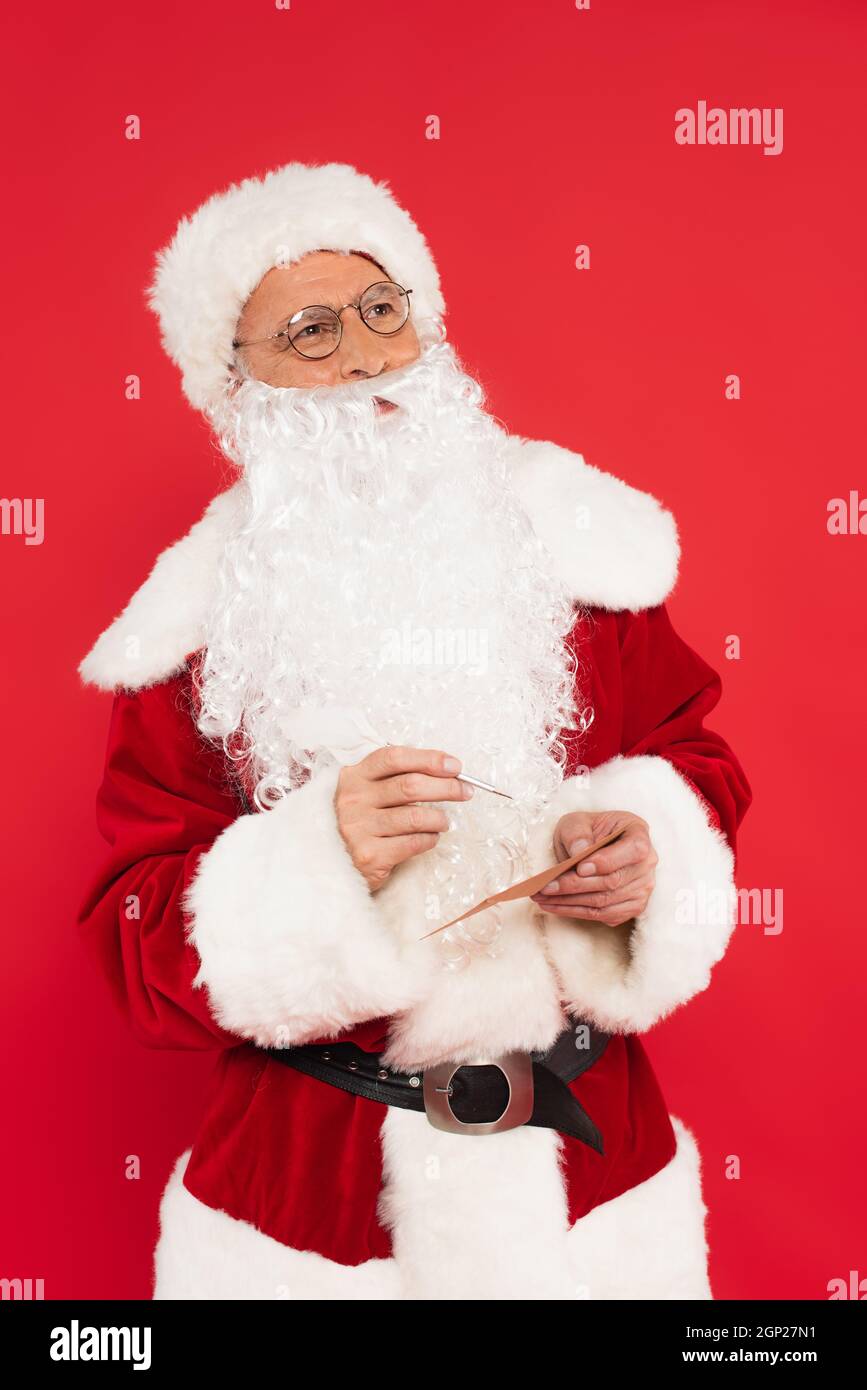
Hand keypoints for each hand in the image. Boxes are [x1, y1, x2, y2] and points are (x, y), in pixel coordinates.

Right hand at [334, 744, 473, 892]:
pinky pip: (413, 843)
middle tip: (465, 792)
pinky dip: (430, 839)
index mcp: (354, 776)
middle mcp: (353, 799)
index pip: (395, 758)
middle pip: (411, 786)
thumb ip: (395, 778)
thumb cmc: (358, 820)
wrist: (326, 861)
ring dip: (439, 818)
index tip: (455, 766)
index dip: (429, 759)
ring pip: (416, 817)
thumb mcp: (365, 791)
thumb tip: (446, 771)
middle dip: (446, 787)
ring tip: (443, 821)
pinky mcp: (368, 855)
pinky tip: (430, 837)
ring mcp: (358, 828)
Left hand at [530, 809, 656, 926]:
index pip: (634, 850)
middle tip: (545, 887)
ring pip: (606, 902)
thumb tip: (580, 851)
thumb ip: (577, 832)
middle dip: (575, 886)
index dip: (608, 861)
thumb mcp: (576, 821)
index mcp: (638, 833)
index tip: (580, 868)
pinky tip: (553, 906)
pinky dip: (575, 912)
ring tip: (541, 898)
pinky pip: (603, 915)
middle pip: (613, 881)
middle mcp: (647, 863)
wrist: (593, 845)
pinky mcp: (631, 907)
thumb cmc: (586, 831)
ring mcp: (642, 888)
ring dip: (570, 902)